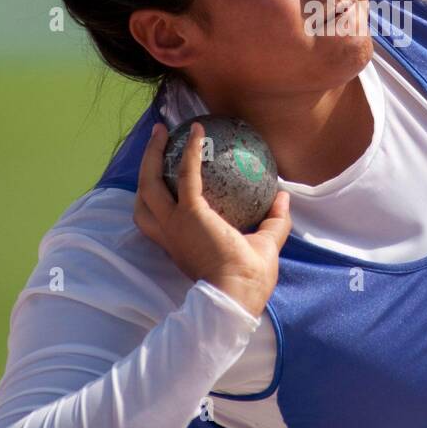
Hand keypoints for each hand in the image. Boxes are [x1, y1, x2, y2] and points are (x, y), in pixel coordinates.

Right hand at [133, 121, 290, 318]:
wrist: (240, 295)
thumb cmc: (250, 279)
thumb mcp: (264, 245)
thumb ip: (274, 220)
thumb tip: (284, 196)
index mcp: (181, 244)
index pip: (158, 218)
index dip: (157, 195)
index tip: (168, 174)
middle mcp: (170, 234)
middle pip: (143, 198)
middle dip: (145, 168)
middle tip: (158, 142)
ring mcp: (175, 224)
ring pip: (149, 184)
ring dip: (152, 156)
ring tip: (163, 132)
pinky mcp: (188, 214)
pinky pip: (185, 174)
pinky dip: (190, 151)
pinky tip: (198, 132)